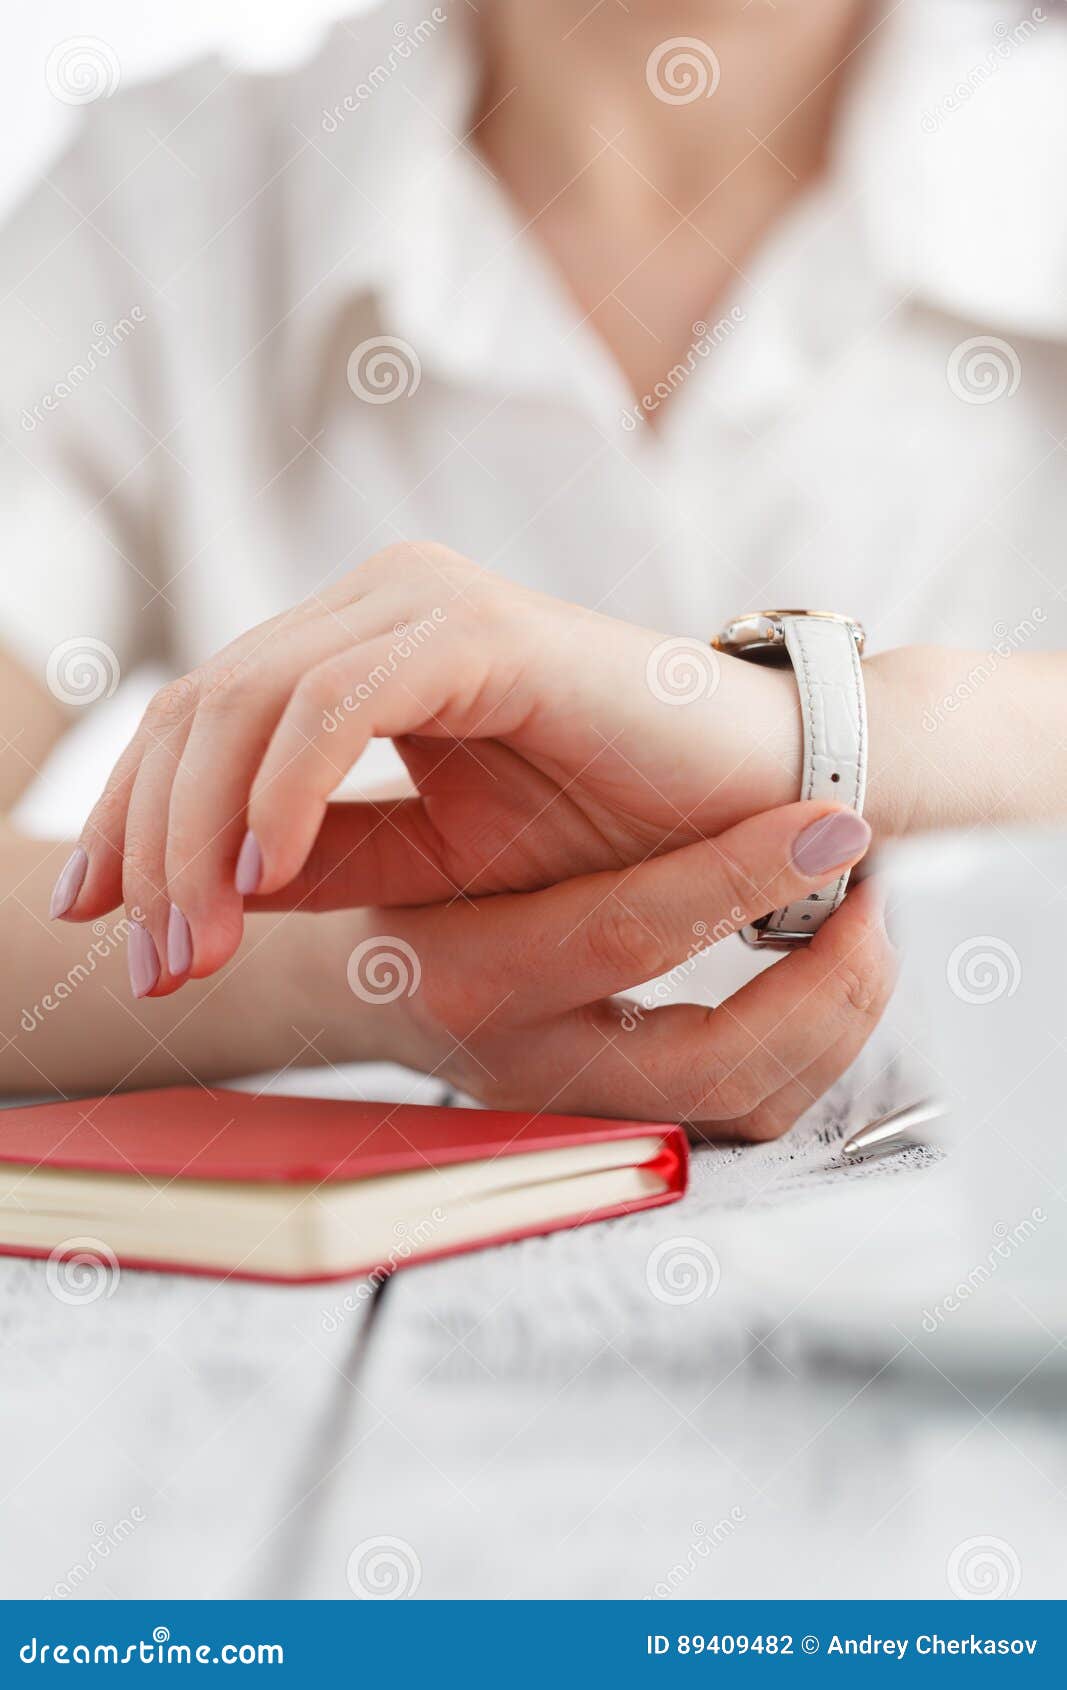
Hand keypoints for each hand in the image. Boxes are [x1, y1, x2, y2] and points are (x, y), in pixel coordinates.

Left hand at [57, 545, 811, 993]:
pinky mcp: (477, 631)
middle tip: (149, 963)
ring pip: (246, 700)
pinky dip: (281, 789)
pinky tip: (260, 877)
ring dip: (199, 832)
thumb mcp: (432, 860)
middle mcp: (381, 606)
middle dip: (149, 840)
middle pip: (199, 706)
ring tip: (193, 945)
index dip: (134, 818)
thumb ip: (320, 855)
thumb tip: (200, 889)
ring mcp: (425, 606)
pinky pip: (337, 704)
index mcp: (361, 647)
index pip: (202, 717)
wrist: (760, 800)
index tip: (102, 923)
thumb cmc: (612, 828)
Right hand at [304, 802, 891, 1135]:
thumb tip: (603, 711)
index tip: (832, 820)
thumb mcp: (400, 822)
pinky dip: (810, 1047)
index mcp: (465, 967)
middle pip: (711, 1058)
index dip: (743, 877)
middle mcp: (523, 1056)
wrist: (353, 981)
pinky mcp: (619, 1118)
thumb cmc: (395, 874)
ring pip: (740, 1101)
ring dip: (835, 1019)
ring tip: (872, 930)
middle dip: (828, 979)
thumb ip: (474, 778)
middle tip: (883, 894)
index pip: (623, 932)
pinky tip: (833, 975)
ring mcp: (578, 1102)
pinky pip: (742, 1113)